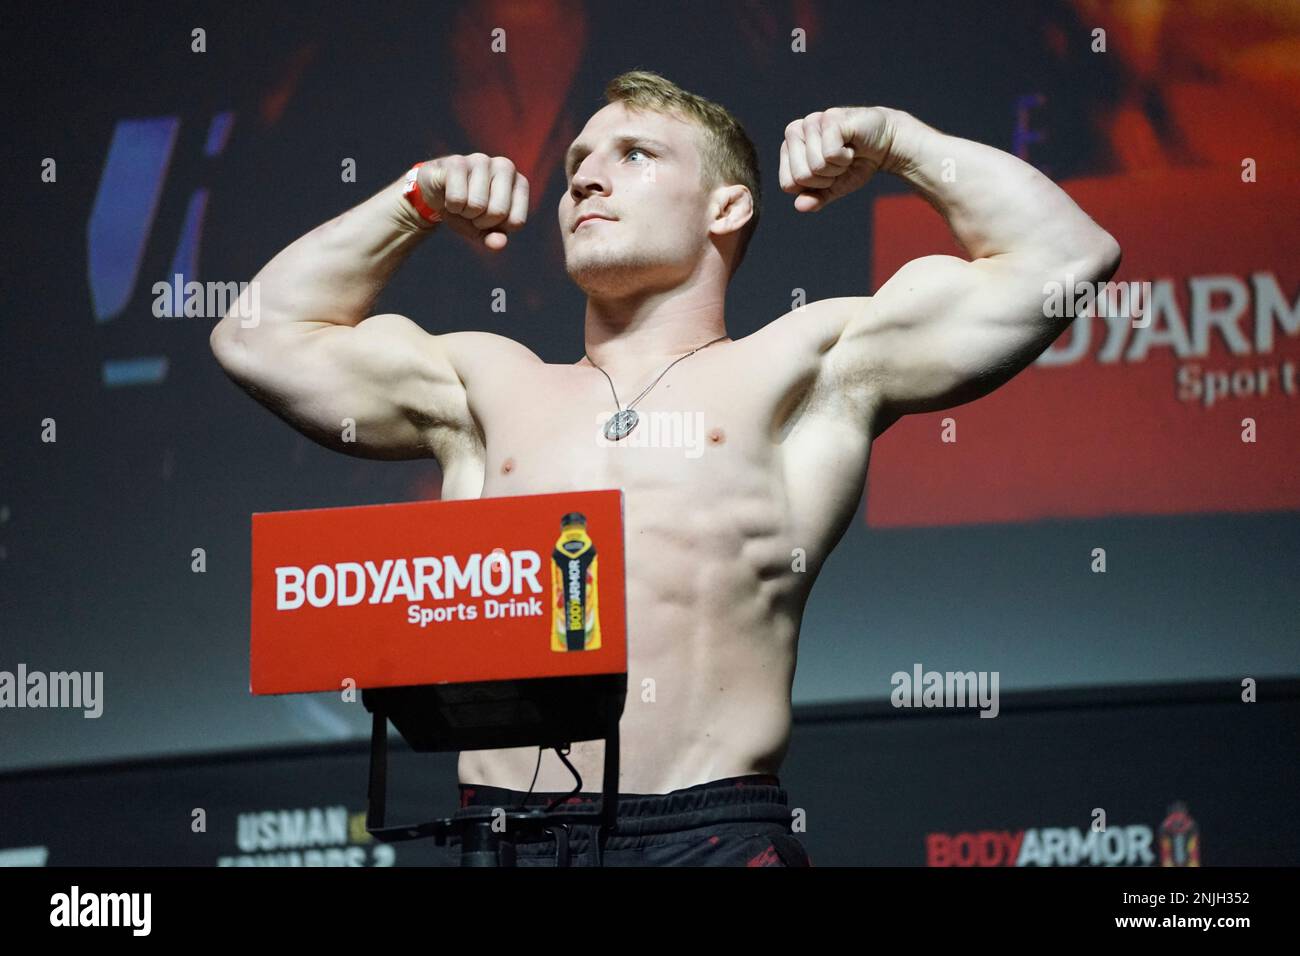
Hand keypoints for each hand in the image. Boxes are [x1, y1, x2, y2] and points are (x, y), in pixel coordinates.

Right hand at [419, 153, 529, 249]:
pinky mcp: (457, 161)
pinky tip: (448, 193)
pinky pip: (457, 199)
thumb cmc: (467, 209)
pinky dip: (450, 205)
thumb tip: (499, 243)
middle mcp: (505, 167)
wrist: (437, 192)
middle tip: (472, 209)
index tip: (488, 218)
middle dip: (480, 220)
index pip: (516, 222)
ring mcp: (481, 160)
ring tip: (461, 200)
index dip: (496, 228)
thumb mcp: (482, 229)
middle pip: (498, 212)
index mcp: (519, 183)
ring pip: (477, 205)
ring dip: (464, 212)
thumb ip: (494, 239)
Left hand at [779, 106, 897, 212]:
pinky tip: (851, 145)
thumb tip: (799, 206)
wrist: (885, 146)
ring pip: (815, 166)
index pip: (788, 184)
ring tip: (845, 153)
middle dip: (825, 178)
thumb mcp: (833, 188)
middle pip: (800, 176)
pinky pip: (830, 154)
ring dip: (837, 167)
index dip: (813, 188)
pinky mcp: (829, 118)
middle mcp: (794, 131)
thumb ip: (815, 198)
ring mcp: (811, 122)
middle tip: (838, 163)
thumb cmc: (855, 164)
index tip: (827, 175)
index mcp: (788, 148)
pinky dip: (845, 157)